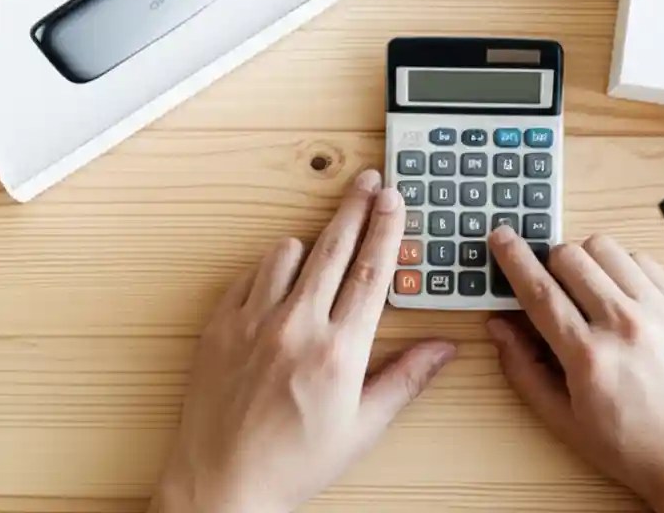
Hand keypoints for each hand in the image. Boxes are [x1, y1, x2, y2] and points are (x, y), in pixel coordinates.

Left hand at [150, 170, 456, 512]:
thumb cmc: (293, 464)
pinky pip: (247, 277)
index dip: (387, 230)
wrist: (222, 486)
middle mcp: (297, 327)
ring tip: (320, 251)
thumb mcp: (362, 428)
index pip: (372, 273)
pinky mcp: (219, 327)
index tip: (395, 200)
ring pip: (285, 254)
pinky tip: (277, 285)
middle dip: (356, 207)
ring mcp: (253, 323)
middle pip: (334, 247)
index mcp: (340, 351)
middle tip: (369, 181)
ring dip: (308, 246)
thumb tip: (444, 348)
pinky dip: (266, 272)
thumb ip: (405, 380)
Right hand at [486, 227, 663, 512]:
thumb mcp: (562, 419)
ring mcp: (660, 311)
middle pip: (570, 257)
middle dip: (551, 264)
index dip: (513, 259)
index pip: (540, 291)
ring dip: (587, 261)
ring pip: (606, 248)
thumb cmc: (629, 445)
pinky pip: (643, 260)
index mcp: (588, 358)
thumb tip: (497, 325)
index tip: (501, 237)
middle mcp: (624, 326)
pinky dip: (623, 268)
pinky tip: (622, 297)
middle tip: (553, 287)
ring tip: (589, 291)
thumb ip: (522, 368)